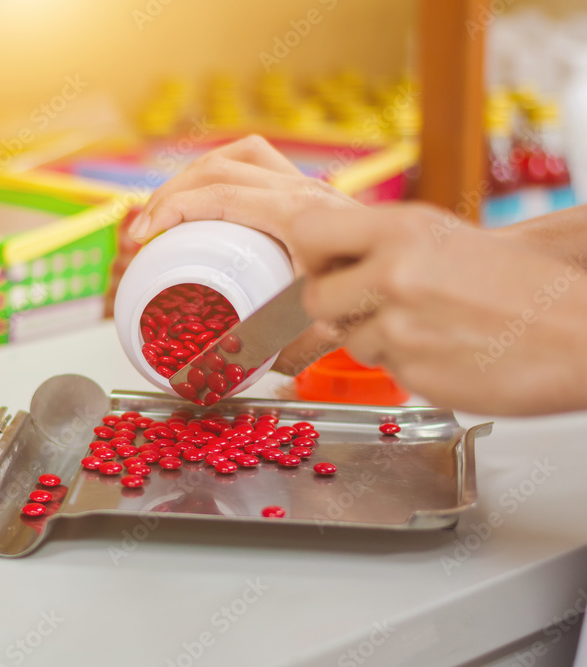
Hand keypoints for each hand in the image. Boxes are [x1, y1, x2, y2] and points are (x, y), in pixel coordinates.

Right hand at [126, 134, 361, 372]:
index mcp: (296, 213)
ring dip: (194, 174)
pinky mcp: (306, 188)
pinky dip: (223, 171)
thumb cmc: (373, 293)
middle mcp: (299, 189)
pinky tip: (208, 194)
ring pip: (235, 155)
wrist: (412, 274)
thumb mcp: (323, 325)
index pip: (218, 194)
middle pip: (217, 166)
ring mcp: (304, 183)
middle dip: (170, 192)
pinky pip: (255, 161)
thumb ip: (279, 349)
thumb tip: (232, 365)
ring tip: (168, 204)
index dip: (171, 210)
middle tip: (145, 228)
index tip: (144, 237)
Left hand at [288, 203, 586, 414]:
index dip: (313, 255)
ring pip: (348, 340)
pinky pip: (384, 369)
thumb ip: (385, 247)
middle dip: (337, 308)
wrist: (583, 336)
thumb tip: (331, 262)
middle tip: (371, 306)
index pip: (309, 231)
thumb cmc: (529, 288)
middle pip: (314, 298)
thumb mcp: (448, 240)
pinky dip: (405, 363)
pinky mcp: (412, 373)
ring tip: (429, 327)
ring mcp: (400, 327)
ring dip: (375, 339)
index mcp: (403, 230)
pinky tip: (445, 350)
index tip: (326, 265)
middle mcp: (395, 274)